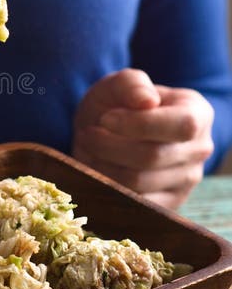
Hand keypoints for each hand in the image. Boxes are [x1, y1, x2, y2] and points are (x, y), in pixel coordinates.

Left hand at [72, 68, 213, 209]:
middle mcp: (199, 149)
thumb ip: (132, 84)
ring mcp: (187, 181)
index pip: (180, 125)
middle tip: (87, 134)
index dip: (138, 124)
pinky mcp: (167, 204)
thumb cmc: (118, 105)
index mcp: (198, 114)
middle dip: (109, 146)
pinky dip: (106, 186)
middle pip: (152, 157)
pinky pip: (132, 203)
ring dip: (102, 166)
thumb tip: (147, 101)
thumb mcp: (118, 85)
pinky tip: (97, 168)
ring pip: (138, 183)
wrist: (111, 132)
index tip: (105, 118)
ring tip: (90, 149)